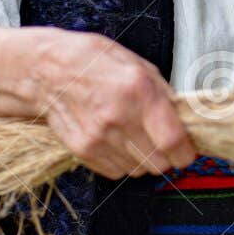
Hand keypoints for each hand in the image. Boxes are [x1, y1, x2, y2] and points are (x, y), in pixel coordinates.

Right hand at [22, 28, 198, 177]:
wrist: (47, 70)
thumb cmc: (95, 62)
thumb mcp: (139, 65)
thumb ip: (165, 95)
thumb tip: (185, 121)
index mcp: (139, 91)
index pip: (174, 142)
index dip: (186, 153)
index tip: (187, 151)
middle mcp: (119, 118)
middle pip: (159, 163)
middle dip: (166, 157)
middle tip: (161, 142)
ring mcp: (99, 137)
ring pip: (139, 170)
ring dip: (143, 159)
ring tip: (133, 135)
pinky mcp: (83, 150)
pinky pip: (116, 172)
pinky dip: (122, 162)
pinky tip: (115, 140)